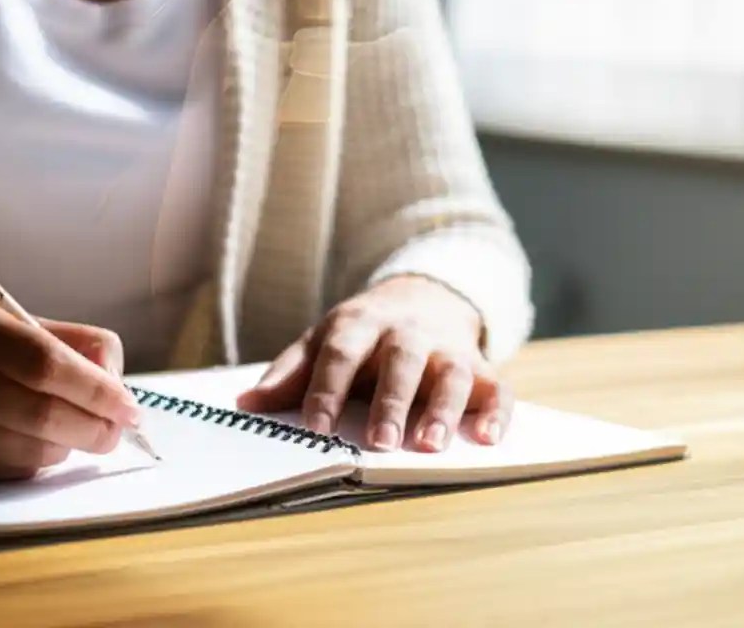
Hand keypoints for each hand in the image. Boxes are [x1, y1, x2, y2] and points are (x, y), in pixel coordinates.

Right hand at [0, 299, 139, 479]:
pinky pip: (15, 472)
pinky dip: (42, 459)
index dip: (97, 388)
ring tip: (77, 426)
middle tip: (120, 425)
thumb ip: (68, 342)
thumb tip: (119, 383)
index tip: (128, 403)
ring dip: (72, 444)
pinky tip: (37, 440)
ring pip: (36, 450)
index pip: (47, 364)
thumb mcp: (5, 319)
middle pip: (46, 414)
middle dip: (98, 426)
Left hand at [237, 276, 513, 451]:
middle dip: (391, 403)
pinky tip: (488, 438)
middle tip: (379, 445)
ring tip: (430, 445)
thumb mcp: (323, 341)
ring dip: (443, 409)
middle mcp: (406, 333)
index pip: (340, 354)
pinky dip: (496, 412)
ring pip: (451, 374)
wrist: (423, 297)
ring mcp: (447, 348)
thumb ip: (290, 374)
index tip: (316, 427)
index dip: (327, 390)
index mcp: (359, 324)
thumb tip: (246, 405)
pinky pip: (497, 387)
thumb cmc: (362, 335)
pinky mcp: (481, 367)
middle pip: (400, 362)